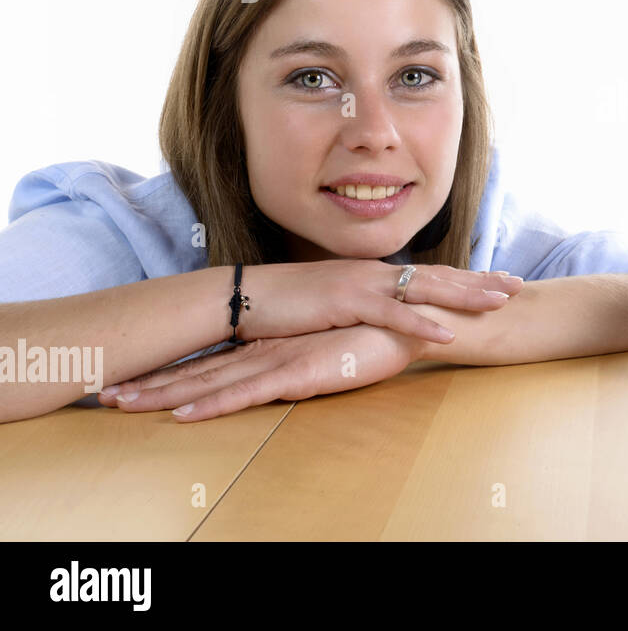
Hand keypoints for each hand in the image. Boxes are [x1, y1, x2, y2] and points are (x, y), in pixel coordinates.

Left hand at [97, 324, 422, 421]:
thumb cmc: (377, 331)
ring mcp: (279, 360)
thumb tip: (280, 367)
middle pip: (196, 369)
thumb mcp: (329, 345)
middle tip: (104, 395)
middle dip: (149, 383)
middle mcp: (266, 349)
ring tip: (121, 404)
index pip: (210, 359)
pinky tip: (182, 416)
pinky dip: (211, 406)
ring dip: (163, 394)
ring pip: (209, 382)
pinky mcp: (299, 374)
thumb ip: (301, 354)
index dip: (169, 370)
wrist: (416, 318)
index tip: (130, 379)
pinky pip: (246, 395)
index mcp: (271, 343)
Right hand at [238, 260, 523, 344]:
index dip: (468, 277)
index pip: (431, 273)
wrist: (246, 296)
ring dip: (464, 296)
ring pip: (425, 289)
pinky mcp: (345, 303)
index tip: (501, 279)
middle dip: (481, 281)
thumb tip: (387, 316)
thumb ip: (364, 306)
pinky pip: (391, 315)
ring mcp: (363, 285)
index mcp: (375, 274)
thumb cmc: (288, 305)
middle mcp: (376, 273)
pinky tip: (446, 334)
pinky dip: (421, 324)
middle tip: (519, 284)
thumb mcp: (335, 303)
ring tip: (499, 303)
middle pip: (439, 276)